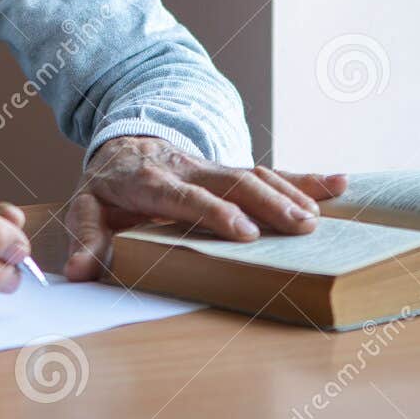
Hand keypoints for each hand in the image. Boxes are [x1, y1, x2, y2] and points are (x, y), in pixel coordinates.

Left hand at [64, 136, 347, 280]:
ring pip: (254, 174)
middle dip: (266, 203)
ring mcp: (213, 167)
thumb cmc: (108, 186)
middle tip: (299, 227)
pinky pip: (271, 171)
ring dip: (289, 194)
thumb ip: (86, 239)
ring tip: (316, 220)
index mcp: (151, 180)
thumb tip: (79, 273)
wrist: (123, 145)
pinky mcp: (232, 170)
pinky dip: (305, 178)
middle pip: (231, 182)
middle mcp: (188, 168)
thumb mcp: (85, 209)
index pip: (185, 195)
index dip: (214, 212)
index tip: (244, 232)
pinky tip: (339, 183)